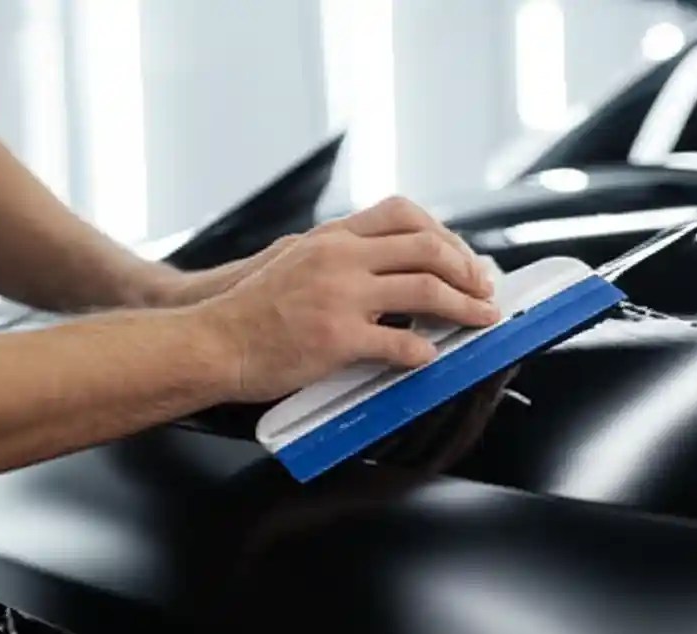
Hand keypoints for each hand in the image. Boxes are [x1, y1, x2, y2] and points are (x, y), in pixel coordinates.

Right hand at [200, 220, 498, 402]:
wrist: (212, 340)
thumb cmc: (249, 308)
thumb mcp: (294, 260)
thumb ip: (338, 257)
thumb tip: (384, 265)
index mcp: (332, 238)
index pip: (404, 214)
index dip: (444, 234)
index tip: (461, 257)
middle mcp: (340, 258)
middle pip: (426, 248)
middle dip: (466, 269)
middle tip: (485, 290)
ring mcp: (340, 297)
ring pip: (425, 290)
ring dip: (463, 307)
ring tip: (481, 320)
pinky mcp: (337, 339)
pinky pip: (398, 343)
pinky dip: (423, 351)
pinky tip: (431, 357)